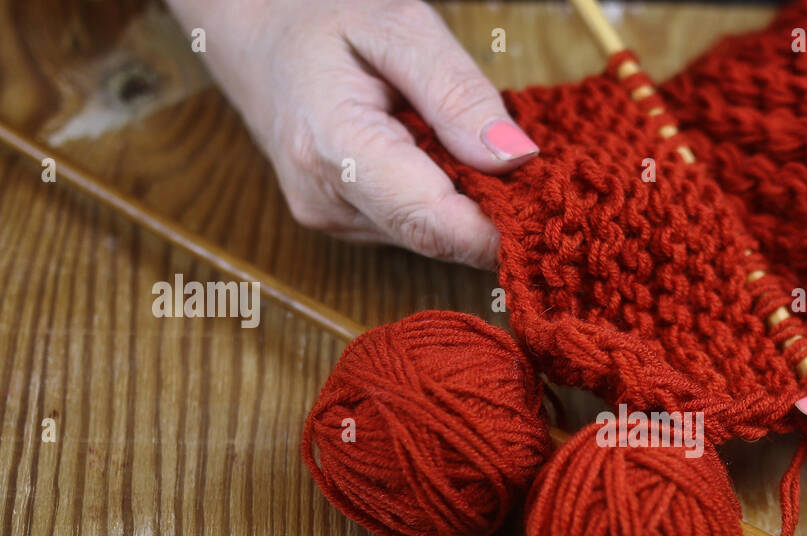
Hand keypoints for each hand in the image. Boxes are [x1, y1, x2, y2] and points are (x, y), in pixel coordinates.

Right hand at [166, 0, 537, 268]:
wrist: (254, 35)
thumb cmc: (322, 18)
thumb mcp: (399, 25)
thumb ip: (457, 91)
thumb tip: (516, 157)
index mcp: (334, 148)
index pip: (431, 221)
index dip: (497, 232)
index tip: (549, 214)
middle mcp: (327, 202)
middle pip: (435, 238)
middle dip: (491, 217)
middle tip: (536, 179)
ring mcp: (332, 220)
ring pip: (428, 237)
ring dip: (466, 205)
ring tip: (471, 148)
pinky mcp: (344, 225)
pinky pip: (413, 227)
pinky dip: (441, 200)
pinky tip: (439, 158)